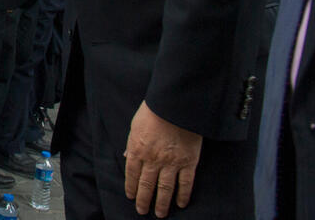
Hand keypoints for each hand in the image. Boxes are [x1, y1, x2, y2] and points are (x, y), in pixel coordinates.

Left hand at [124, 101, 201, 217]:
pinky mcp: (188, 162)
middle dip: (143, 200)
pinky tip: (181, 204)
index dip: (131, 187)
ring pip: (165, 189)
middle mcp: (152, 160)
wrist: (175, 105)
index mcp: (137, 149)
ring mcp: (171, 163)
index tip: (131, 197)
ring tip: (160, 214)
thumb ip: (132, 142)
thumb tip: (126, 155)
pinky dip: (183, 195)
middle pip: (146, 185)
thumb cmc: (154, 110)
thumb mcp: (135, 125)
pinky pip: (186, 183)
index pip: (131, 174)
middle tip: (142, 211)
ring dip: (161, 203)